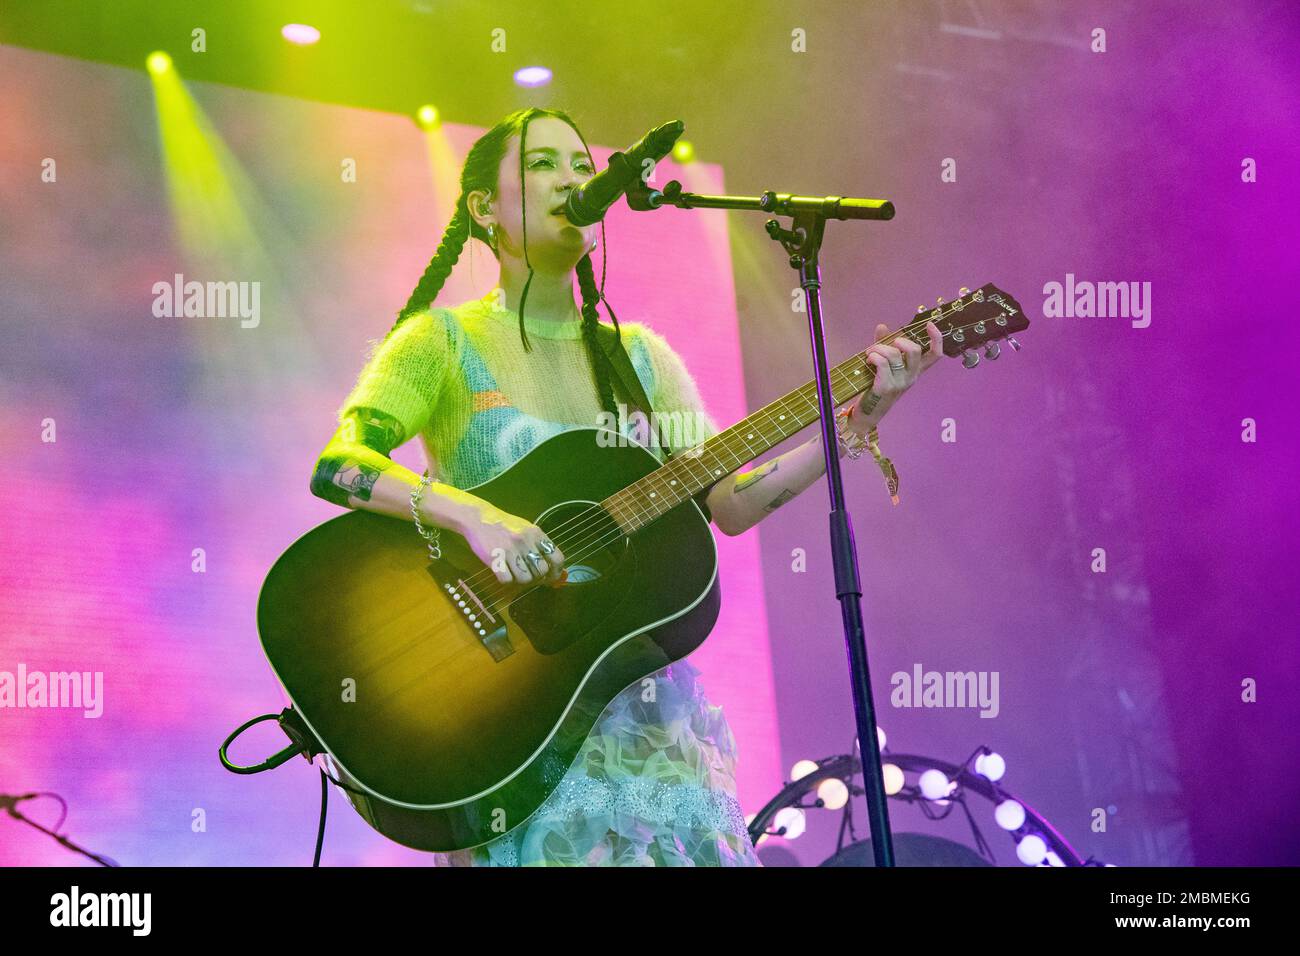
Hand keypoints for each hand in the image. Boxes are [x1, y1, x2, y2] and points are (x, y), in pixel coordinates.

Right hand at [459, 502, 566, 585]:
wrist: (478, 518)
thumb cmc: (505, 525)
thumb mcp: (526, 529)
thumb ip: (539, 545)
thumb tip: (552, 566)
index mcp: (536, 534)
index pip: (557, 557)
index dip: (557, 571)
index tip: (552, 577)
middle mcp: (525, 541)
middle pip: (541, 571)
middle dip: (537, 578)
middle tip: (530, 576)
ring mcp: (509, 550)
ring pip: (525, 578)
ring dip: (521, 580)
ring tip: (515, 573)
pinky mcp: (494, 558)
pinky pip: (507, 580)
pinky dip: (507, 580)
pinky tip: (504, 572)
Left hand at [846, 320, 942, 434]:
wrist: (868, 412)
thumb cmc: (876, 385)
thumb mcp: (884, 364)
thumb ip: (884, 344)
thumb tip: (882, 326)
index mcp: (915, 371)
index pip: (935, 355)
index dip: (937, 338)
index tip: (929, 325)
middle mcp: (911, 377)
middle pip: (915, 351)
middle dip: (899, 340)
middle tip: (887, 343)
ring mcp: (900, 383)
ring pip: (894, 354)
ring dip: (878, 348)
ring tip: (870, 352)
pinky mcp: (887, 387)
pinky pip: (882, 363)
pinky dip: (873, 356)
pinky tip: (868, 359)